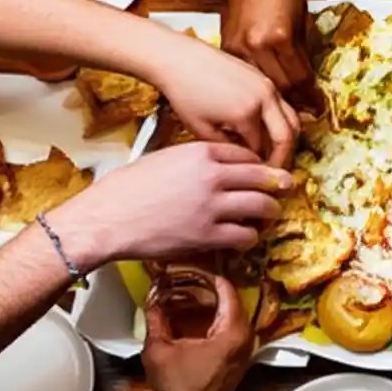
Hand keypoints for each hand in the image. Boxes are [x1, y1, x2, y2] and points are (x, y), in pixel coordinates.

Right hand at [50, 142, 291, 267]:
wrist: (106, 219)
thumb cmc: (126, 189)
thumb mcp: (163, 159)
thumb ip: (194, 160)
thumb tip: (216, 166)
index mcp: (200, 153)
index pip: (245, 154)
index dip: (259, 164)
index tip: (263, 171)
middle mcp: (212, 177)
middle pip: (262, 177)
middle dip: (277, 185)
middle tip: (285, 189)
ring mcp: (212, 207)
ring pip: (261, 206)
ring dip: (270, 212)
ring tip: (270, 216)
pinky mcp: (208, 235)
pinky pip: (245, 235)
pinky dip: (250, 237)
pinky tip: (245, 237)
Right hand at [143, 274, 252, 390]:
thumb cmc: (175, 385)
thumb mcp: (159, 348)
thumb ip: (156, 318)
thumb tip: (152, 298)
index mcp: (232, 333)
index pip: (229, 293)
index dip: (213, 278)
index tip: (198, 269)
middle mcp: (246, 340)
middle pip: (235, 303)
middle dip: (216, 290)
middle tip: (196, 279)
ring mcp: (246, 352)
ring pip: (237, 317)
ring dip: (220, 305)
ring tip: (199, 294)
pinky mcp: (241, 361)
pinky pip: (236, 331)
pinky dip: (223, 320)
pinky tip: (205, 316)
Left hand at [150, 37, 299, 165]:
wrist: (179, 59)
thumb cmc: (184, 92)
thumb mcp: (201, 130)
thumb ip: (228, 149)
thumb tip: (246, 161)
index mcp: (246, 114)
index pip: (263, 150)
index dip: (261, 168)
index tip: (257, 176)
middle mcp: (263, 98)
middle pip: (287, 136)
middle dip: (283, 157)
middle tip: (274, 171)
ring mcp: (266, 85)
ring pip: (292, 119)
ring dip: (287, 138)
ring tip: (274, 153)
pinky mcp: (263, 78)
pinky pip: (282, 105)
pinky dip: (280, 121)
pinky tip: (265, 132)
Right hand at [222, 0, 316, 104]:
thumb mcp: (302, 19)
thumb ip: (303, 50)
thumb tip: (308, 80)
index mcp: (280, 37)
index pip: (300, 78)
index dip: (312, 96)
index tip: (319, 105)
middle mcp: (258, 46)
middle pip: (280, 88)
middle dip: (295, 102)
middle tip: (305, 110)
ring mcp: (239, 49)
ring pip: (260, 86)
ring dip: (275, 98)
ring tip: (287, 105)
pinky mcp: (228, 49)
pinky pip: (246, 75)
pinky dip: (257, 84)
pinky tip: (266, 90)